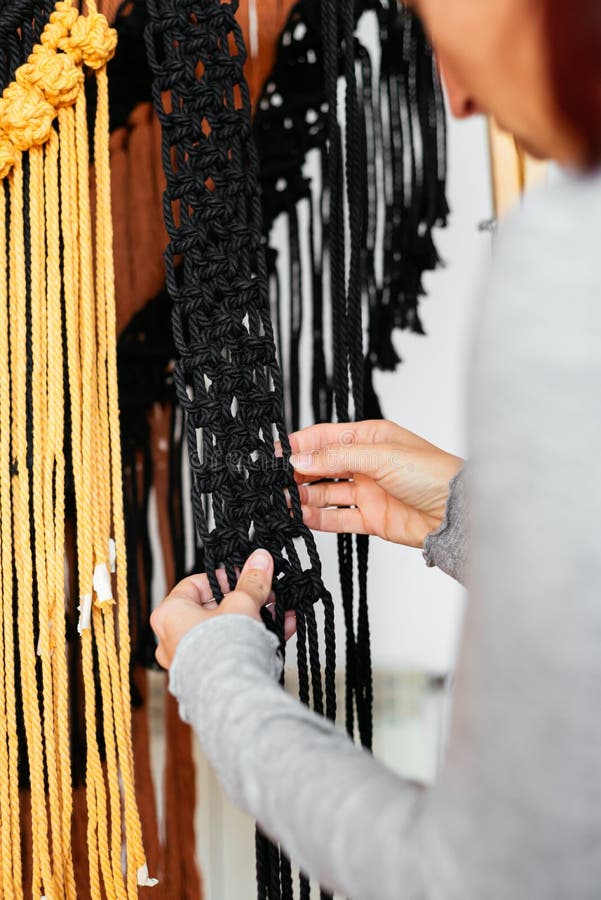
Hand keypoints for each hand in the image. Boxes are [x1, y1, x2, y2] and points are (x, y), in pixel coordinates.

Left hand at [150, 549, 295, 668]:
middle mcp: (173, 638)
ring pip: (225, 631)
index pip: (193, 585)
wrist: (230, 692)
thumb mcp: (242, 602)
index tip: (244, 577)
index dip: (222, 577)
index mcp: (169, 614)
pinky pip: (231, 651)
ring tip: (281, 612)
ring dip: (255, 619)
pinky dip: (253, 639)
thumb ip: (252, 581)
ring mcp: (189, 661)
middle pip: (213, 609)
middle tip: (266, 594)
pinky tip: (282, 630)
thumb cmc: (224, 646)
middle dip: (246, 600)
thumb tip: (260, 559)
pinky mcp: (207, 677)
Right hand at [289, 420, 462, 548]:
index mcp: (370, 438)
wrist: (456, 512)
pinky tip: (301, 517)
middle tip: (275, 481)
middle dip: (298, 473)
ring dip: (304, 497)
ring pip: (327, 493)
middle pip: (322, 466)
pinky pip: (338, 518)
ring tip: (283, 501)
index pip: (326, 438)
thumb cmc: (432, 473)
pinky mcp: (371, 518)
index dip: (300, 445)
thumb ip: (337, 457)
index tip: (277, 453)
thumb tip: (301, 459)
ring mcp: (368, 492)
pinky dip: (318, 519)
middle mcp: (366, 464)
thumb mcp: (380, 455)